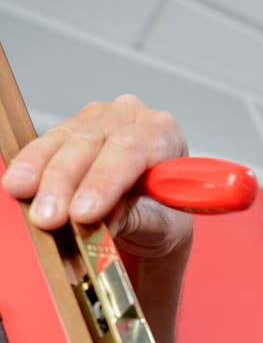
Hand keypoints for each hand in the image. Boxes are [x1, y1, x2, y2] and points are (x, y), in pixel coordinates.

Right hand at [1, 94, 192, 263]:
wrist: (153, 217)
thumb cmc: (162, 217)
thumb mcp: (157, 224)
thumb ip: (130, 218)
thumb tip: (95, 224)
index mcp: (163, 133)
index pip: (131, 150)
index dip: (104, 181)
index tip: (84, 212)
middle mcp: (130, 117)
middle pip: (92, 143)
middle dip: (65, 182)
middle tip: (49, 216)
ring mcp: (99, 120)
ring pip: (64, 140)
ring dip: (40, 172)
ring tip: (23, 195)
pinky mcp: (71, 131)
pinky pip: (47, 145)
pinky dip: (31, 167)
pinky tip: (19, 183)